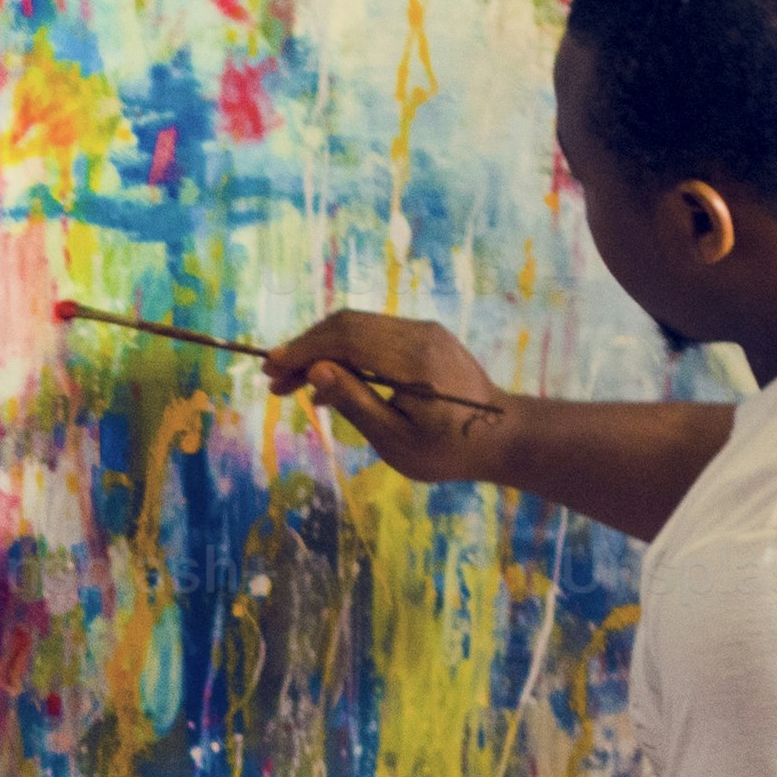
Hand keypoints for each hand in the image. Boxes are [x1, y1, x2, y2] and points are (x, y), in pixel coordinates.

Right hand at [262, 309, 510, 484]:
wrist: (503, 435)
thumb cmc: (450, 451)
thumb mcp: (397, 440)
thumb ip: (356, 402)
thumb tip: (315, 371)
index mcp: (412, 360)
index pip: (345, 339)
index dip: (304, 351)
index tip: (272, 369)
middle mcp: (418, 334)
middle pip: (348, 326)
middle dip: (306, 349)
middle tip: (274, 380)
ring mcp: (423, 331)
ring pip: (359, 327)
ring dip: (322, 350)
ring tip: (293, 384)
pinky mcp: (425, 337)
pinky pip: (376, 335)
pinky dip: (345, 353)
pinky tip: (327, 383)